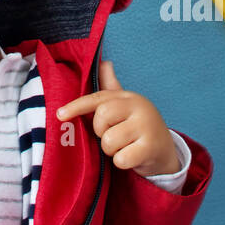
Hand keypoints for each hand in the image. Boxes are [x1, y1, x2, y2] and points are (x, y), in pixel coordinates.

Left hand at [55, 60, 180, 176]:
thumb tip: (104, 62)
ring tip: (123, 147)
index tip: (60, 115)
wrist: (165, 152)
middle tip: (113, 135)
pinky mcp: (150, 148)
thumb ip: (112, 87)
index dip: (76, 106)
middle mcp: (139, 107)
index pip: (98, 98)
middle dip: (101, 131)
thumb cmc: (138, 127)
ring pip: (109, 140)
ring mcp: (146, 126)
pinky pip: (121, 159)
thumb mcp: (126, 106)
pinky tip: (133, 158)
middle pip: (101, 117)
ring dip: (111, 150)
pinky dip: (122, 162)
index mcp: (129, 97)